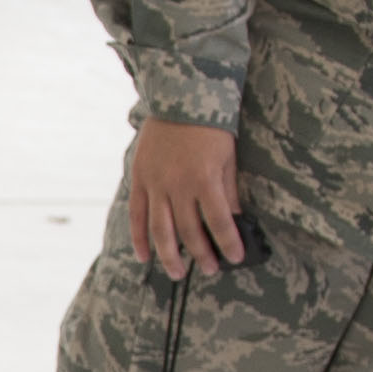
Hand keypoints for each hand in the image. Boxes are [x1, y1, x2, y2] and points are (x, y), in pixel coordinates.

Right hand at [128, 118, 246, 281]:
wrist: (179, 98)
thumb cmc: (211, 126)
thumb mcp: (228, 156)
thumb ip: (229, 189)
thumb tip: (234, 218)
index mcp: (204, 179)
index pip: (218, 221)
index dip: (228, 242)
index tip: (235, 258)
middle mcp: (178, 186)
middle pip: (189, 231)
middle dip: (201, 254)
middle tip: (210, 270)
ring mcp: (156, 184)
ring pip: (161, 230)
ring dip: (169, 255)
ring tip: (178, 272)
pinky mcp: (140, 179)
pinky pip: (138, 215)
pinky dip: (140, 238)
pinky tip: (145, 256)